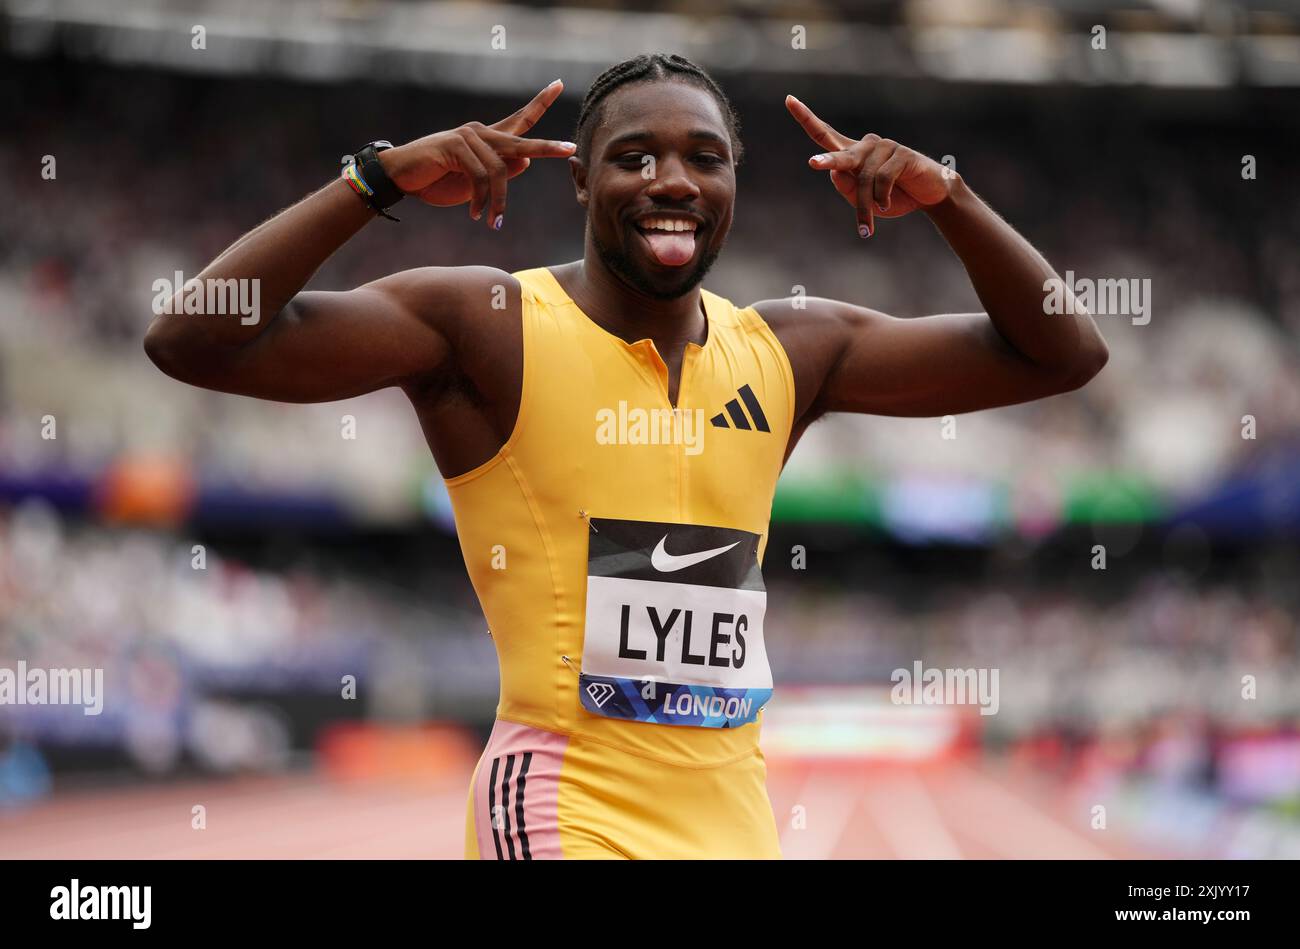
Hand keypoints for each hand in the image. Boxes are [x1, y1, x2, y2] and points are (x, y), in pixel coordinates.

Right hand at [380, 80, 575, 227]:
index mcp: (488, 139)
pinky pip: (480, 176)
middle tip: (569, 149)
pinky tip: (476, 214)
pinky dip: (481, 199)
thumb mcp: (474, 184)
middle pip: (521, 141)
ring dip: (498, 202)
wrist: (401, 178)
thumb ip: (500, 172)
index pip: (519, 119)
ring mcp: (468, 136)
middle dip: (547, 148)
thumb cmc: (438, 181)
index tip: (559, 84)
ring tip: (493, 222)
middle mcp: (481, 132)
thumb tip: (526, 160)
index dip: (540, 103)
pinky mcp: (455, 145)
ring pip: (499, 170)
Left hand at [785, 95, 953, 236]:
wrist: (929, 196)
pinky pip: (883, 180)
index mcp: (851, 154)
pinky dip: (882, 198)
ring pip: (864, 179)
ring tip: (867, 227)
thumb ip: (846, 188)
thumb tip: (834, 172)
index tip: (788, 99)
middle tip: (814, 164)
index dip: (806, 118)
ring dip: (865, 207)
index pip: (824, 134)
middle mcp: (865, 146)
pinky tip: (886, 206)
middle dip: (828, 161)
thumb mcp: (863, 200)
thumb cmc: (892, 197)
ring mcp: (884, 147)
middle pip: (842, 156)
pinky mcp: (902, 154)